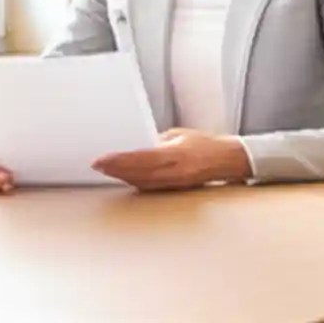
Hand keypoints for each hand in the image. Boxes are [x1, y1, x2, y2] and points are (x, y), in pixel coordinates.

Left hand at [92, 128, 251, 190]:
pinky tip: (123, 178)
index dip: (120, 160)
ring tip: (105, 170)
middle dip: (115, 169)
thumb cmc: (205, 143)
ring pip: (142, 182)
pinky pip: (150, 187)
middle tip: (96, 164)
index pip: (141, 158)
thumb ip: (157, 140)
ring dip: (122, 177)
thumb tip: (136, 142)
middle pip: (137, 173)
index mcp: (177, 154)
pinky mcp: (175, 189)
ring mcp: (175, 183)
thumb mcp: (179, 134)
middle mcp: (175, 172)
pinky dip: (134, 182)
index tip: (102, 159)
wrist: (227, 160)